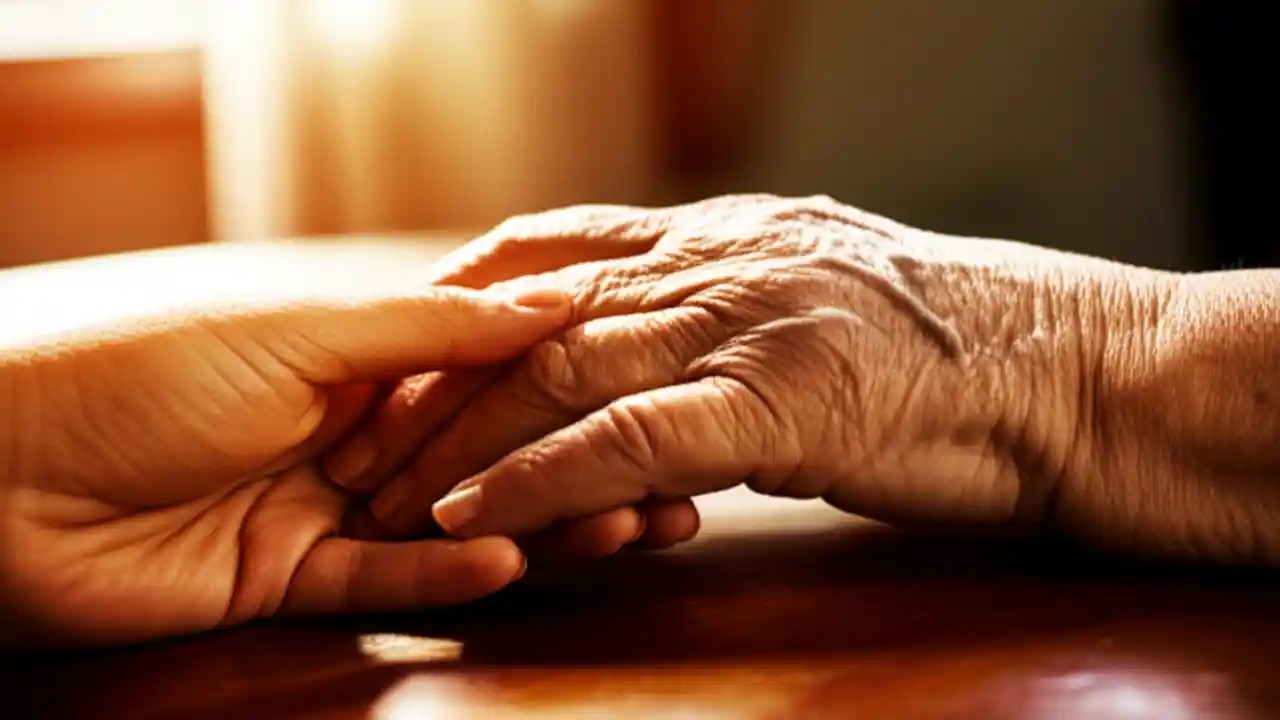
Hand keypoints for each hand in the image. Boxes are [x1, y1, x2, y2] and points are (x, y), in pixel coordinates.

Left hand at [0, 281, 628, 646]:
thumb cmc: (141, 367)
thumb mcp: (303, 329)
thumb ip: (429, 329)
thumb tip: (550, 297)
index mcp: (347, 356)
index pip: (481, 375)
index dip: (564, 389)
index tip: (646, 395)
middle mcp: (342, 433)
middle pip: (480, 458)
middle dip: (570, 471)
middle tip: (663, 486)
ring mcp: (316, 511)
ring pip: (447, 528)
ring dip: (534, 529)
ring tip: (618, 526)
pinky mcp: (283, 581)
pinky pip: (382, 585)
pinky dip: (446, 579)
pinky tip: (510, 564)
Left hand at [337, 195, 1154, 552]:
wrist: (1080, 379)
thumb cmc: (963, 355)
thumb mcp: (832, 304)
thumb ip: (744, 310)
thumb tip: (684, 348)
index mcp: (732, 237)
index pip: (563, 248)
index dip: (470, 294)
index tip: (406, 341)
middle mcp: (723, 265)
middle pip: (536, 313)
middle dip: (439, 378)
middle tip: (366, 433)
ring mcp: (748, 327)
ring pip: (561, 368)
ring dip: (462, 434)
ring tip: (388, 489)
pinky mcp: (777, 404)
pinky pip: (625, 439)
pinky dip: (540, 477)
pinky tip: (477, 512)